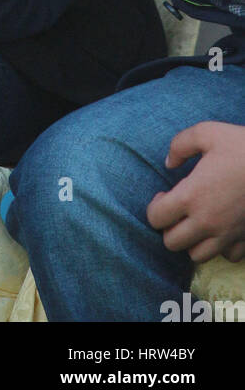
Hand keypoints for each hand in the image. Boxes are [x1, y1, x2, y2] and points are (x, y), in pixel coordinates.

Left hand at [147, 122, 244, 263]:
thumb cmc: (243, 145)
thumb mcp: (207, 132)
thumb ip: (180, 145)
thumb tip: (169, 163)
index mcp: (191, 196)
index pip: (156, 218)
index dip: (155, 206)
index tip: (166, 195)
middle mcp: (207, 222)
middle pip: (172, 243)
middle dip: (169, 228)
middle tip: (179, 210)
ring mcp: (229, 234)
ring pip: (197, 256)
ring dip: (193, 241)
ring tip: (198, 221)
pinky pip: (228, 256)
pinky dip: (221, 247)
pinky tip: (223, 228)